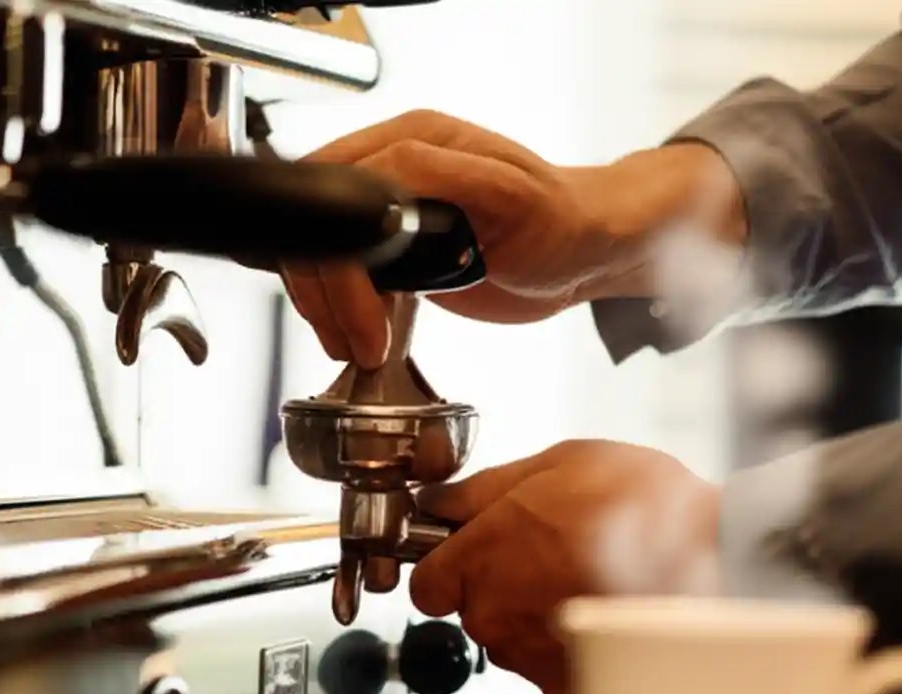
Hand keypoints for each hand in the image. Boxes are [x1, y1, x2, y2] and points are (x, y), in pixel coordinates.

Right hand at [282, 110, 745, 367]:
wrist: (585, 254)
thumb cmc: (564, 222)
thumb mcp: (509, 192)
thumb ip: (441, 176)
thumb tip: (383, 178)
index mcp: (414, 141)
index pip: (335, 189)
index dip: (334, 256)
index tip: (360, 311)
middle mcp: (393, 170)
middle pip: (316, 224)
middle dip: (323, 290)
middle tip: (356, 341)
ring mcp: (390, 213)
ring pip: (320, 254)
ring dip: (327, 306)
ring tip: (359, 346)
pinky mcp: (394, 250)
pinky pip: (343, 276)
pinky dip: (343, 310)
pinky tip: (366, 335)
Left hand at [409, 440, 720, 693]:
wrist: (719, 562)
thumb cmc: (645, 509)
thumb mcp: (559, 463)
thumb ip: (487, 487)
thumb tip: (443, 501)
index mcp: (483, 556)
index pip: (426, 583)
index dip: (446, 566)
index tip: (466, 553)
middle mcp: (498, 614)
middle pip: (473, 610)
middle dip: (500, 584)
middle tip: (549, 552)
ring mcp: (533, 656)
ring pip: (513, 638)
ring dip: (537, 612)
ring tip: (587, 576)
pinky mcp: (571, 686)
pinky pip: (553, 662)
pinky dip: (572, 640)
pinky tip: (604, 606)